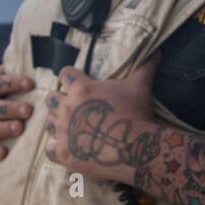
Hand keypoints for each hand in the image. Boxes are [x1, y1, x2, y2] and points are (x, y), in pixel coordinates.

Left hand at [42, 58, 158, 183]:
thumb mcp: (140, 86)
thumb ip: (145, 67)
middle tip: (74, 107)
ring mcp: (63, 132)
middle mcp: (67, 108)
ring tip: (71, 127)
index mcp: (81, 89)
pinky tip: (68, 148)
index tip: (76, 82)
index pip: (64, 74)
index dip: (70, 77)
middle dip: (60, 101)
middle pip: (50, 99)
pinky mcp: (64, 153)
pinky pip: (49, 150)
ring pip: (48, 123)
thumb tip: (156, 51)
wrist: (136, 148)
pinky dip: (56, 148)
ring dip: (57, 123)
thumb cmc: (136, 113)